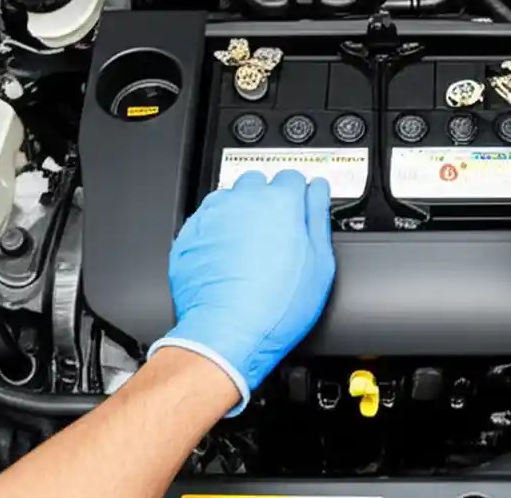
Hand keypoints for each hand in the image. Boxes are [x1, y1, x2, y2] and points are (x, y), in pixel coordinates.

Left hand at [149, 170, 334, 413]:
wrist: (227, 334)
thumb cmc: (275, 306)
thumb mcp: (320, 263)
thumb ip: (319, 217)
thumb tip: (318, 193)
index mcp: (279, 201)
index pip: (292, 177)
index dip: (299, 195)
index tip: (299, 210)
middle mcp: (242, 201)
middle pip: (258, 182)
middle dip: (267, 200)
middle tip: (275, 232)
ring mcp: (212, 216)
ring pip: (229, 200)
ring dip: (240, 214)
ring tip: (250, 248)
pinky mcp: (189, 235)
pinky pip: (207, 222)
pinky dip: (217, 232)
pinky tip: (228, 258)